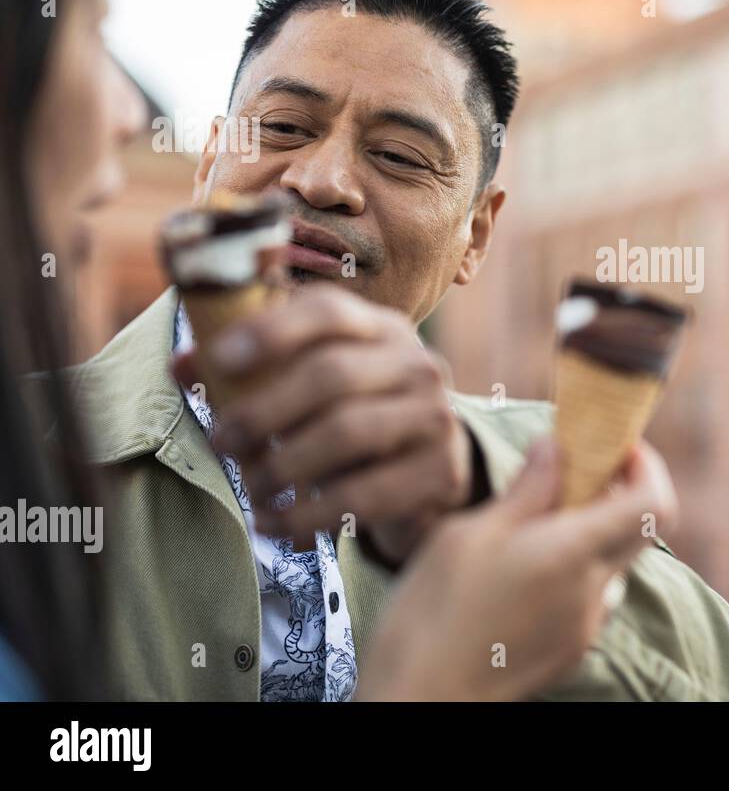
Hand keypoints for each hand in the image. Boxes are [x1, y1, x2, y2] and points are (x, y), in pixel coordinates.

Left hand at [180, 283, 471, 556]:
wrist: (433, 471)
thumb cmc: (357, 417)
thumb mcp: (316, 384)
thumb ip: (255, 370)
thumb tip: (182, 364)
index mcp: (380, 328)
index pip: (329, 310)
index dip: (272, 330)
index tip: (220, 359)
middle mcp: (416, 363)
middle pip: (333, 373)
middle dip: (263, 410)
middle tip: (222, 441)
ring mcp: (436, 416)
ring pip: (348, 432)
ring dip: (283, 464)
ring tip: (253, 486)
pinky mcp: (442, 470)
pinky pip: (363, 494)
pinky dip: (305, 514)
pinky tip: (272, 523)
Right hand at [358, 437, 677, 700]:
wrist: (420, 698)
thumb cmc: (433, 614)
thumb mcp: (469, 533)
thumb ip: (526, 490)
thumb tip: (556, 448)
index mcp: (573, 554)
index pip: (654, 504)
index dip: (647, 467)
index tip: (616, 447)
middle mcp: (593, 593)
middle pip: (638, 532)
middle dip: (616, 494)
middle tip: (572, 473)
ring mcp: (585, 627)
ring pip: (611, 566)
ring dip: (589, 536)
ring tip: (532, 526)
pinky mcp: (569, 652)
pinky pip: (589, 599)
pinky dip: (572, 572)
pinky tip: (521, 571)